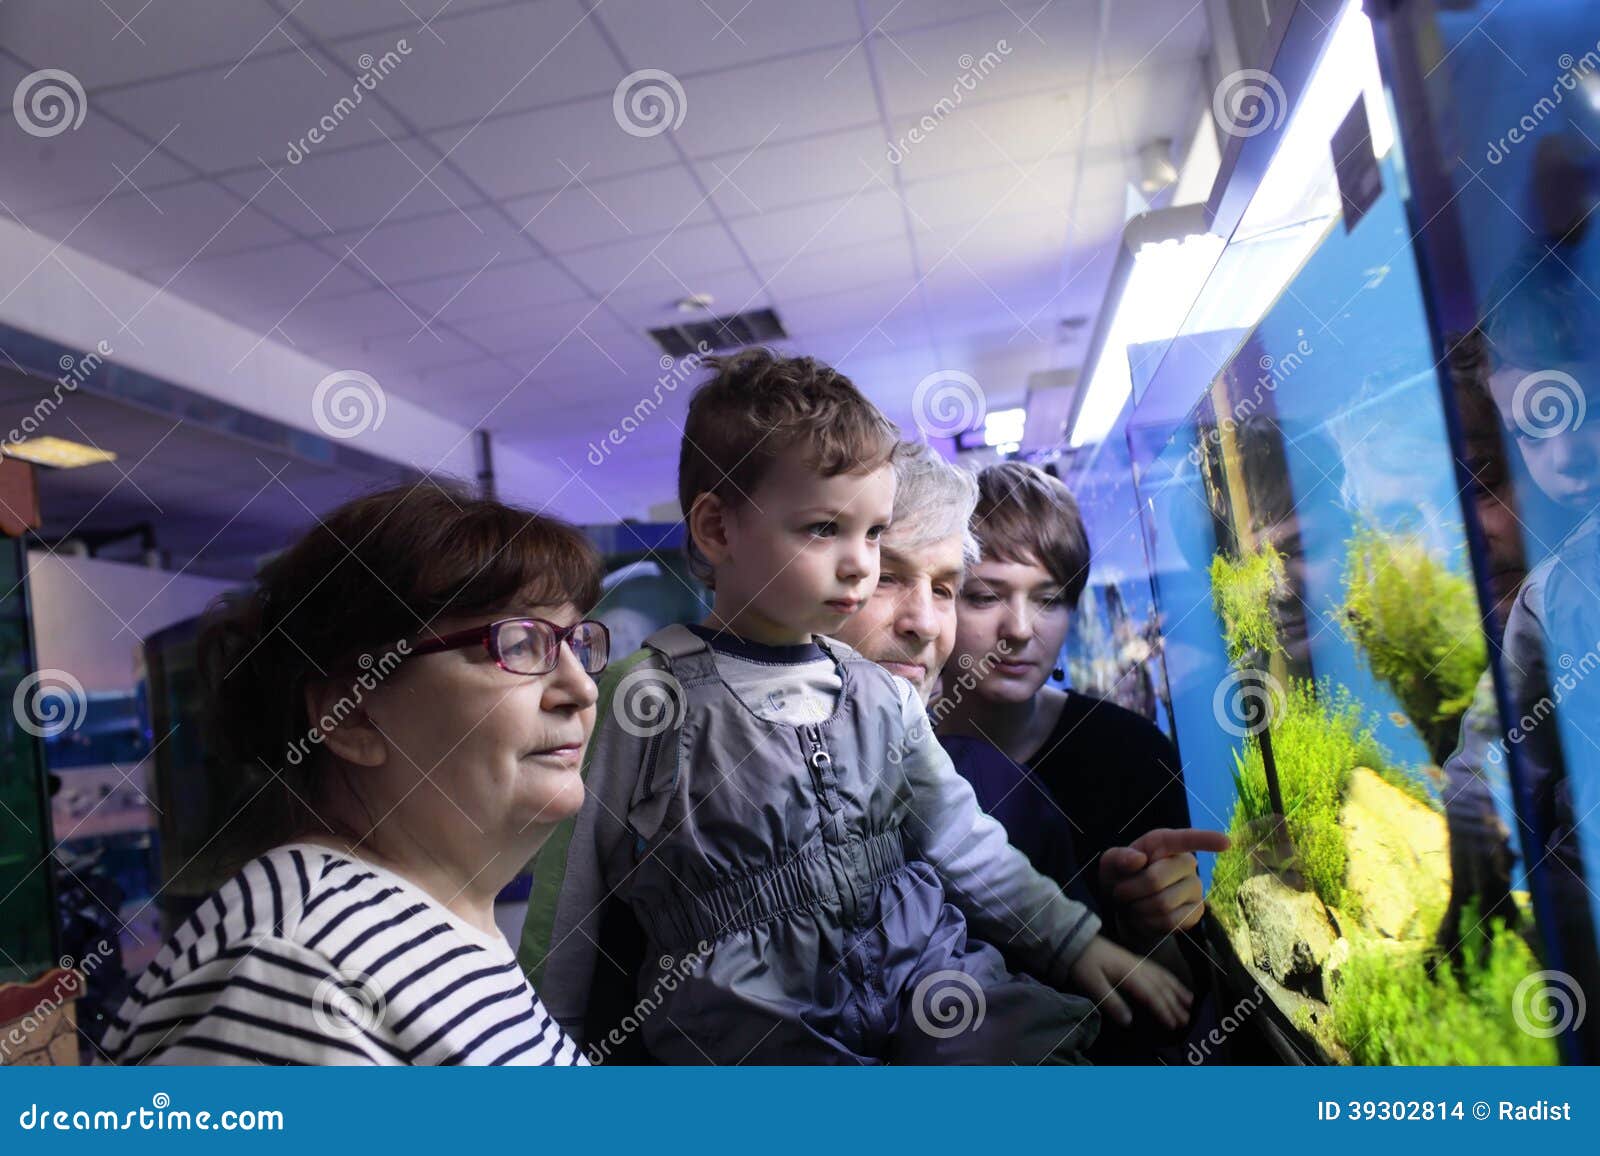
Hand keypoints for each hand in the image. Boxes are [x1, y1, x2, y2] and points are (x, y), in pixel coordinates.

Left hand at [1068, 935, 1191, 1029]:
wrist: (1077, 941)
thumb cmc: (1083, 963)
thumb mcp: (1092, 984)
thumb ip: (1111, 1002)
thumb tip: (1129, 1022)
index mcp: (1130, 974)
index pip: (1151, 995)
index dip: (1163, 1010)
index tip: (1173, 1025)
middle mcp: (1139, 967)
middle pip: (1161, 987)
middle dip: (1175, 1004)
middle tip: (1187, 1021)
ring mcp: (1138, 962)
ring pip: (1163, 977)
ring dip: (1178, 990)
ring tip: (1191, 1003)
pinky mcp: (1135, 960)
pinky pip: (1158, 970)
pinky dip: (1170, 978)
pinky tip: (1175, 984)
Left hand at [1099, 827, 1230, 941]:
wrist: (1127, 909)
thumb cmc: (1120, 878)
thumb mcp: (1110, 865)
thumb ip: (1119, 858)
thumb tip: (1138, 858)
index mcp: (1165, 843)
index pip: (1187, 839)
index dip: (1206, 840)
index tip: (1225, 843)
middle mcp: (1186, 863)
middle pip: (1155, 879)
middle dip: (1129, 890)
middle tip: (1120, 893)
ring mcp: (1195, 888)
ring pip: (1162, 904)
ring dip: (1137, 909)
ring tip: (1132, 905)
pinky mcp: (1197, 912)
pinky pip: (1171, 922)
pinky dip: (1149, 923)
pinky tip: (1144, 917)